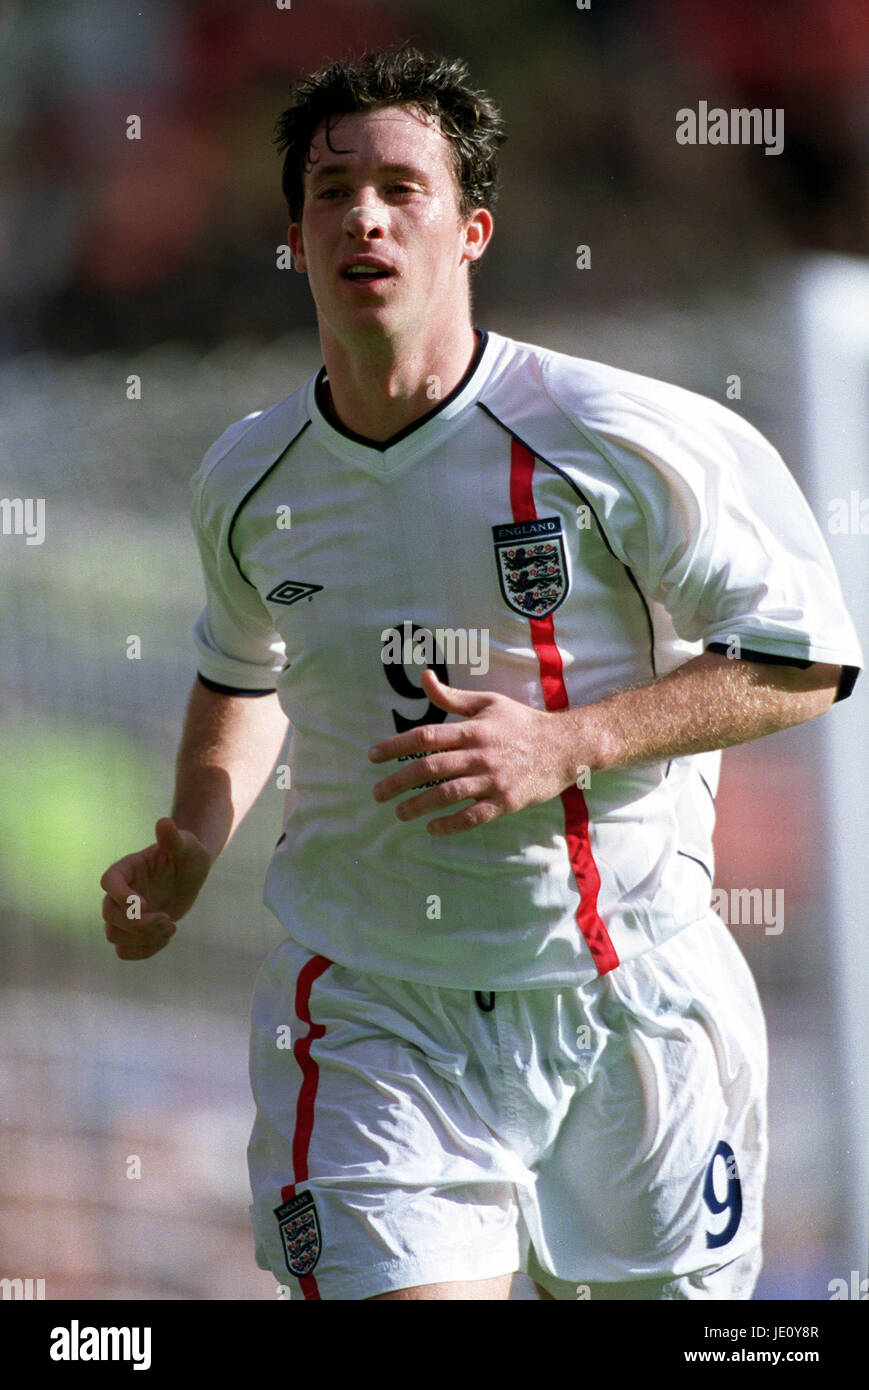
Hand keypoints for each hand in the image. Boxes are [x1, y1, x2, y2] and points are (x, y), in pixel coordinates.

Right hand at [100, 817, 211, 959]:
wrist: (189, 871)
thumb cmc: (188, 853)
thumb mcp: (188, 845)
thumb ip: (174, 838)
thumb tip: (164, 822)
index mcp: (127, 868)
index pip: (109, 883)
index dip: (123, 897)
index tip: (148, 904)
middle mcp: (120, 892)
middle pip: (109, 916)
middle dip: (139, 925)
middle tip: (169, 920)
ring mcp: (124, 912)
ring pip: (114, 936)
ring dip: (143, 940)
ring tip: (171, 928)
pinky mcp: (133, 930)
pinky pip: (123, 951)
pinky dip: (144, 951)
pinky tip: (164, 938)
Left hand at [368, 668, 577, 834]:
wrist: (565, 746)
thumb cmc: (522, 722)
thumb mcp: (489, 702)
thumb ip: (452, 696)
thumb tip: (424, 676)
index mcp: (472, 729)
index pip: (425, 736)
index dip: (395, 746)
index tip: (372, 756)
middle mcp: (479, 754)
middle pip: (430, 768)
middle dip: (398, 781)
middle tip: (377, 793)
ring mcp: (493, 779)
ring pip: (447, 794)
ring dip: (418, 805)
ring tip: (399, 813)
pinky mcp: (506, 801)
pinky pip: (473, 816)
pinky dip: (450, 824)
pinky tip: (431, 828)